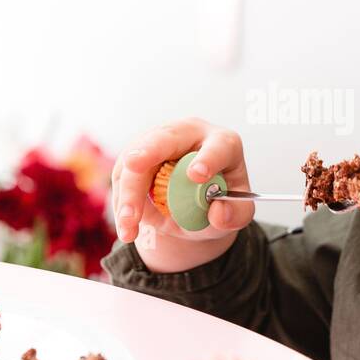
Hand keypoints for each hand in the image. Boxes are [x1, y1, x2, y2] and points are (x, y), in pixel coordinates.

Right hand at [110, 118, 254, 271]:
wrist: (195, 204)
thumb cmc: (220, 201)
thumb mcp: (236, 213)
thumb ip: (235, 215)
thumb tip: (218, 213)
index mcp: (222, 144)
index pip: (218, 147)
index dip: (208, 159)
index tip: (196, 176)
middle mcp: (189, 134)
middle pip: (165, 139)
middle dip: (148, 151)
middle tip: (134, 165)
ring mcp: (159, 140)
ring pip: (136, 160)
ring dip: (128, 193)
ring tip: (128, 225)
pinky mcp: (136, 152)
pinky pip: (123, 174)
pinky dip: (122, 202)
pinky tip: (126, 225)